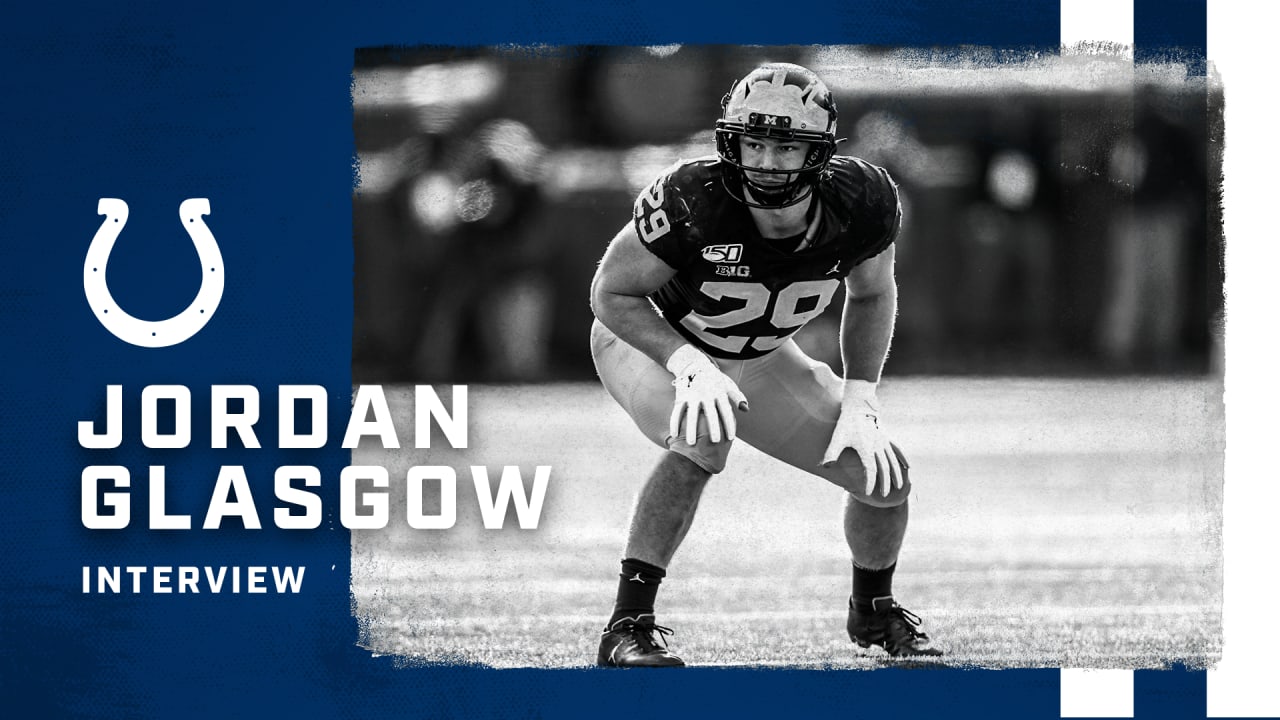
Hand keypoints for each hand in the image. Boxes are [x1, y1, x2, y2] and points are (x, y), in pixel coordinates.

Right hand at [665, 344, 747, 444]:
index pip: (726, 411)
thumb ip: (737, 397)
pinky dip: (674, 423)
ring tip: (691, 443)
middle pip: (710, 414)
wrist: (694, 364)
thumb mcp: (728, 384)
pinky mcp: (681, 396)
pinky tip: (674, 435)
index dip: (729, 424)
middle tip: (714, 442)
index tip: (730, 438)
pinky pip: (677, 411)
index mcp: (719, 393)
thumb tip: (746, 409)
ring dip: (691, 429)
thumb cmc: (715, 378)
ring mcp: (692, 395)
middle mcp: (706, 394)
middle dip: (713, 428)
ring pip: (691, 415)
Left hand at [820, 380, 902, 496]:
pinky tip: (908, 467)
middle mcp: (877, 447)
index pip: (870, 470)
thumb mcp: (837, 437)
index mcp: (866, 449)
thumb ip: (831, 452)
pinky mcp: (885, 437)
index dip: (869, 482)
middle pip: (884, 468)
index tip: (868, 493)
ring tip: (900, 486)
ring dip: (897, 474)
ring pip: (893, 461)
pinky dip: (902, 458)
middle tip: (885, 496)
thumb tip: (824, 466)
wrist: (858, 406)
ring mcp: (883, 442)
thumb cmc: (846, 423)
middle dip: (885, 483)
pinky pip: (897, 450)